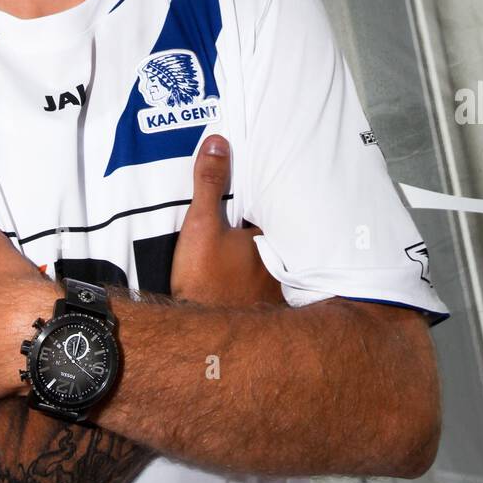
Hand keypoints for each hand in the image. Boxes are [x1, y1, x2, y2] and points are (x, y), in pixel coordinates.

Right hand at [170, 135, 284, 306]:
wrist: (201, 340)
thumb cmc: (207, 279)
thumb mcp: (203, 224)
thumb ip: (211, 184)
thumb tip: (219, 142)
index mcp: (270, 243)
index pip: (282, 214)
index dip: (277, 202)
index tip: (276, 188)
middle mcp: (278, 270)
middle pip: (278, 241)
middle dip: (272, 232)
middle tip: (260, 219)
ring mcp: (269, 296)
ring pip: (271, 268)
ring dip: (263, 260)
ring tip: (251, 248)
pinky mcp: (255, 316)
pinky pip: (260, 292)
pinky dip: (254, 284)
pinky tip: (242, 284)